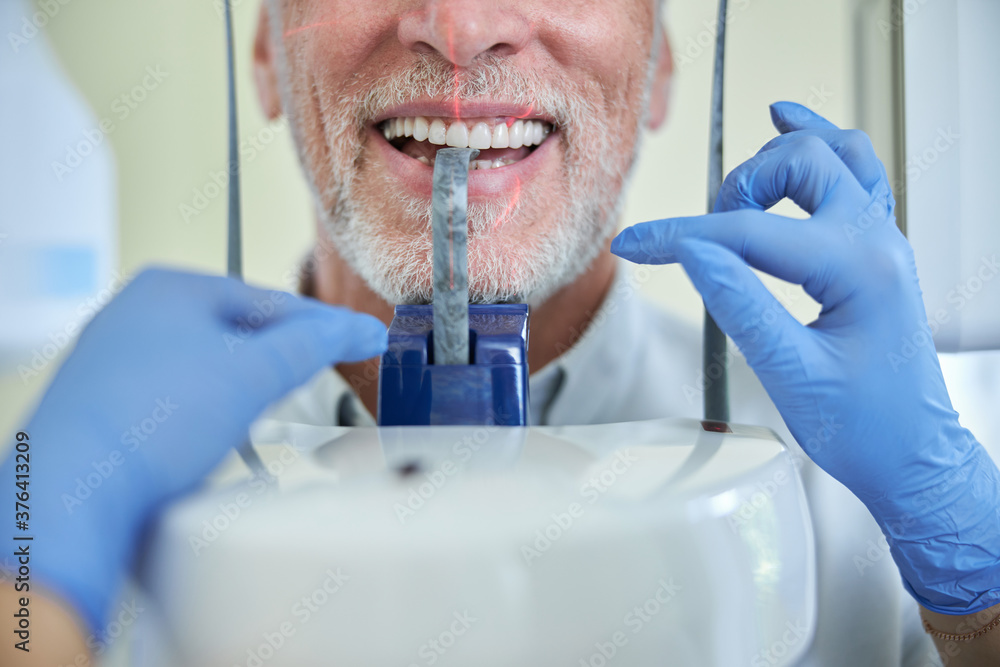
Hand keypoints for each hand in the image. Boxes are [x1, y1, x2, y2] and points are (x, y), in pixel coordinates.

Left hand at [1, 268, 386, 633]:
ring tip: (252, 419)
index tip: (361, 340)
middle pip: (235, 333)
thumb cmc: (155, 418)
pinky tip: (207, 441)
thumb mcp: (255, 374)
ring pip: (204, 368)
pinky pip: (173, 400)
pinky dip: (202, 416)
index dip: (320, 327)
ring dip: (239, 393)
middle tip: (305, 385)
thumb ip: (314, 346)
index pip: (269, 301)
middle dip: (274, 362)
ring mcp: (114, 360)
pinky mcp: (105, 406)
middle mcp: (135, 314)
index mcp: (170, 287)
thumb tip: (357, 329)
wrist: (75, 490)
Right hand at [612, 102, 999, 613]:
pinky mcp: (875, 252)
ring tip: (736, 189)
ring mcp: (882, 240)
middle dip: (739, 189)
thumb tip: (693, 253)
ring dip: (777, 159)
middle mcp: (877, 241)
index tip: (634, 246)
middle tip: (705, 240)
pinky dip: (819, 144)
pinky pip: (855, 173)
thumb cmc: (865, 428)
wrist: (914, 458)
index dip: (680, 238)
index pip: (750, 234)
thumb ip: (741, 305)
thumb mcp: (792, 374)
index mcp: (859, 269)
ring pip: (832, 154)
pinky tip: (788, 124)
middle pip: (799, 164)